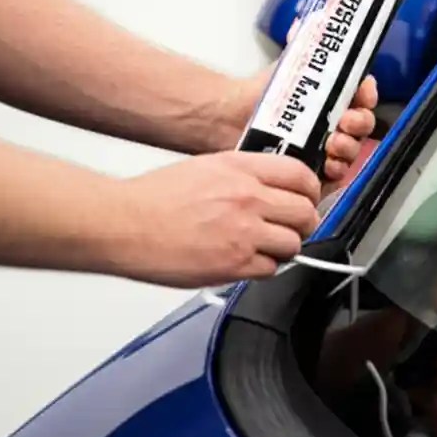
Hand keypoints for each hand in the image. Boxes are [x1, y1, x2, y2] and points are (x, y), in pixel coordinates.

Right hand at [107, 151, 320, 287]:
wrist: (124, 224)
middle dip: (304, 223)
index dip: (311, 190)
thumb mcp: (206, 168)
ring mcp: (243, 232)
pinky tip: (245, 261)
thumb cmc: (154, 198)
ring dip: (284, 248)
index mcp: (240, 169)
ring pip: (293, 244)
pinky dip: (263, 268)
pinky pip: (270, 269)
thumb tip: (269, 191)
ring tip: (265, 248)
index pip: (300, 175)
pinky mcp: (234, 264)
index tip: (307, 199)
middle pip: (305, 212)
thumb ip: (242, 177)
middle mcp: (247, 198)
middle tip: (292, 228)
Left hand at [241, 19, 378, 185]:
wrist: (233, 118)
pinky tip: (325, 165)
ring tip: (333, 144)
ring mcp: (327, 147)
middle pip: (364, 125)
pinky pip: (335, 176)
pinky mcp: (315, 169)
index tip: (362, 92)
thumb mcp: (288, 64)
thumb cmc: (264, 93)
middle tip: (346, 121)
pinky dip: (335, 171)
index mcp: (337, 95)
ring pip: (352, 151)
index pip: (364, 94)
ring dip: (348, 148)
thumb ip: (301, 43)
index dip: (367, 94)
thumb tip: (306, 22)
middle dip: (360, 123)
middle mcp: (337, 122)